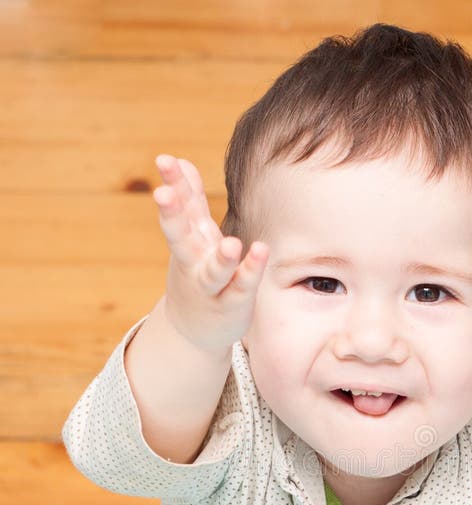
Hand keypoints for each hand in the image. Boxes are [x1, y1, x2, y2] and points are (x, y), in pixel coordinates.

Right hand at [152, 154, 267, 354]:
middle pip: (179, 237)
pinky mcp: (232, 303)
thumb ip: (190, 200)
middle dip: (171, 215)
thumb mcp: (193, 236)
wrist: (194, 330)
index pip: (178, 208)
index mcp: (186, 241)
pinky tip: (262, 253)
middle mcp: (193, 262)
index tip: (164, 160)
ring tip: (232, 245)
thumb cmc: (197, 272)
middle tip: (163, 194)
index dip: (173, 184)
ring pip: (213, 273)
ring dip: (222, 260)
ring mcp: (211, 285)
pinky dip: (250, 273)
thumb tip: (180, 162)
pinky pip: (241, 288)